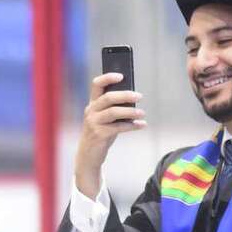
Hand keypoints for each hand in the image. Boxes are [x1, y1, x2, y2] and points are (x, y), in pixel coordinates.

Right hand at [74, 73, 144, 198]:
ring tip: (142, 113)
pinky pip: (118, 127)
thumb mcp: (105, 118)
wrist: (88, 155)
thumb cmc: (100, 133)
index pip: (97, 84)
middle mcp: (91, 111)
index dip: (108, 77)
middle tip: (140, 96)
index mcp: (92, 104)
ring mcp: (94, 123)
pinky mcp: (99, 135)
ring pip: (114, 112)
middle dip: (125, 95)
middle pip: (108, 97)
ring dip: (130, 111)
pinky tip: (141, 125)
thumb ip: (114, 107)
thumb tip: (134, 99)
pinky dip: (132, 126)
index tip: (122, 76)